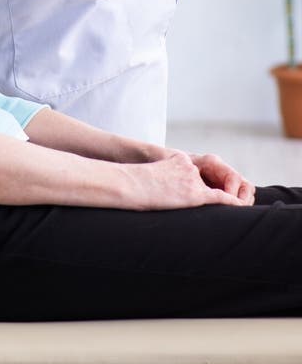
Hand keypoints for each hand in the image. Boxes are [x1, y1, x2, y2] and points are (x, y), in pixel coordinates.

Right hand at [128, 151, 245, 209]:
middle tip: (220, 203)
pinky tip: (239, 208)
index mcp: (178, 159)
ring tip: (223, 210)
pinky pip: (220, 198)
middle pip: (208, 182)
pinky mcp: (194, 193)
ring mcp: (192, 179)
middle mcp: (189, 166)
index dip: (202, 185)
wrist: (128, 183)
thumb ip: (161, 180)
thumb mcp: (150, 175)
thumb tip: (155, 194)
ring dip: (224, 200)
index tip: (205, 194)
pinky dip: (232, 204)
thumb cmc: (131, 183)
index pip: (196, 173)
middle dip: (217, 193)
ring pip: (216, 191)